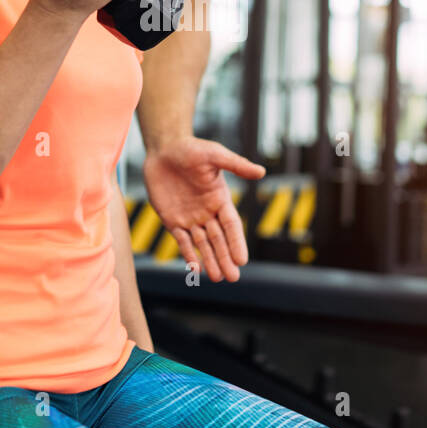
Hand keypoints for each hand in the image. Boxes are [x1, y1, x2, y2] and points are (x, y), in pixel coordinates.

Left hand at [142, 137, 265, 281]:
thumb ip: (236, 165)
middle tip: (232, 278)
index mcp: (220, 199)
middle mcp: (208, 212)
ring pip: (202, 244)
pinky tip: (195, 269)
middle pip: (219, 239)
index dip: (236, 242)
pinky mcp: (172, 220)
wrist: (164, 149)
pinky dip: (188, 254)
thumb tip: (261, 172)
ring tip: (218, 278)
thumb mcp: (215, 155)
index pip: (231, 225)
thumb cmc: (191, 149)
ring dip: (210, 261)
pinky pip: (182, 241)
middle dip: (225, 258)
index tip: (242, 260)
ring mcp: (190, 218)